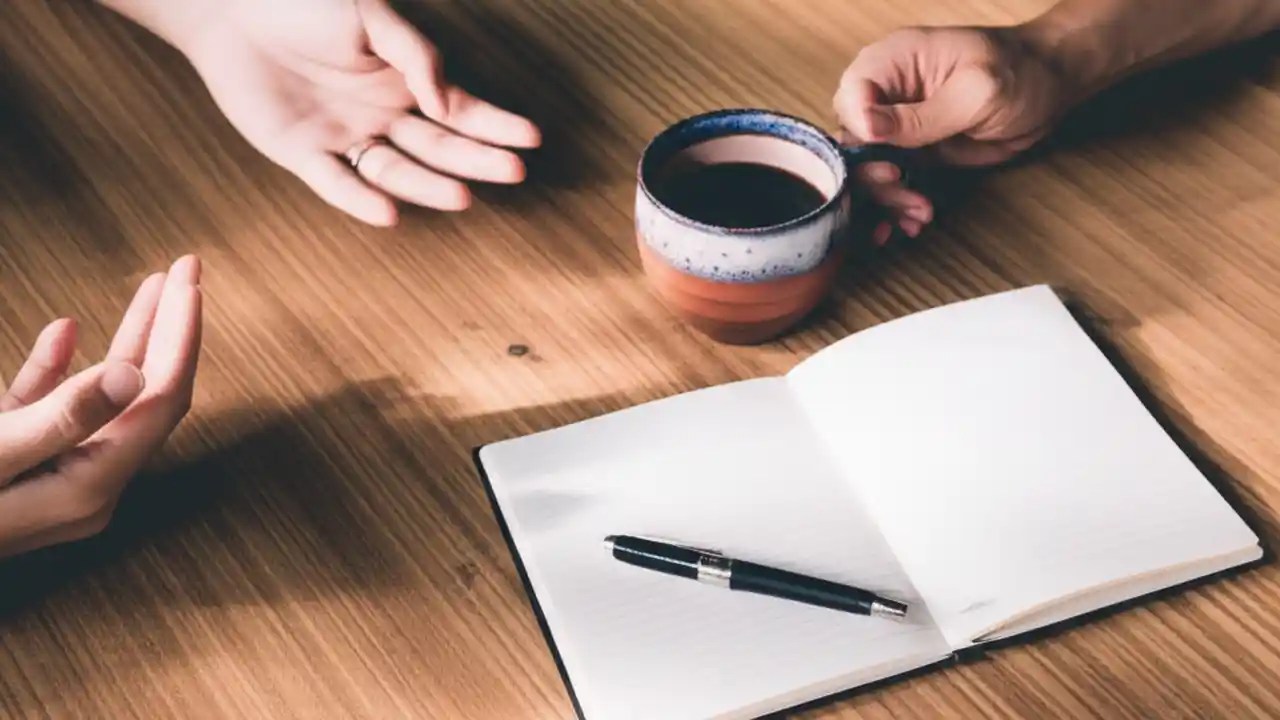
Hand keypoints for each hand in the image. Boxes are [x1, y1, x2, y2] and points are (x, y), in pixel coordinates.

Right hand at [0, 256, 201, 557]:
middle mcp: (85, 487)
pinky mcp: (11, 467)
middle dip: (170, 327)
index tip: (190, 278)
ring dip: (130, 338)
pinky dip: (59, 369)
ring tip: (152, 284)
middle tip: (187, 266)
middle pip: (146, 395)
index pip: (161, 399)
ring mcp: (51, 478)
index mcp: (91, 488)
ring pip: (105, 397)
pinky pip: (49, 412)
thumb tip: (132, 374)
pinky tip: (65, 329)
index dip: (181, 333)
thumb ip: (60, 417)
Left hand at [180, 0, 540, 225]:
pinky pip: (336, 183)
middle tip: (513, 172)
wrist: (229, 8)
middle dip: (477, 160)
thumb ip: (415, 54)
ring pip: (396, 172)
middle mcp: (382, 116)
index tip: (531, 140)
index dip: (496, 126)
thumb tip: (444, 101)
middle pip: (438, 147)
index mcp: (404, 82)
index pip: (461, 111)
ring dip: (429, 187)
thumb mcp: (370, 15)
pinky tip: (388, 212)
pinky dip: (360, 201)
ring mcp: (345, 138)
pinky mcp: (302, 153)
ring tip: (463, 197)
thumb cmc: (303, 3)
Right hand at [833, 26, 1070, 243]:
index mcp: (892, 62)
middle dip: (871, 175)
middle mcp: (886, 93)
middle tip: (902, 187)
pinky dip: (897, 205)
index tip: (889, 159)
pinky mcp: (912, 152)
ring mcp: (898, 126)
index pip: (849, 98)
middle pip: (851, 141)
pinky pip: (891, 182)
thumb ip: (920, 114)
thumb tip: (866, 128)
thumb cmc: (1021, 71)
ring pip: (867, 169)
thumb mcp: (974, 91)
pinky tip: (912, 220)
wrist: (1050, 86)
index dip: (858, 133)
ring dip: (885, 198)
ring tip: (917, 214)